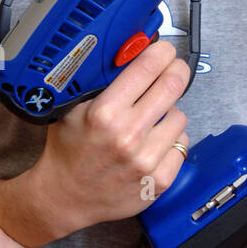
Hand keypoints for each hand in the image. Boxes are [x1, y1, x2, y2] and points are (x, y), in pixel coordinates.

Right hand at [0, 38, 190, 244]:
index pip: (147, 67)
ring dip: (169, 112)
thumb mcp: (72, 108)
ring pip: (180, 116)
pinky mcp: (159, 181)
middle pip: (173, 85)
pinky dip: (171, 140)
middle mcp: (128, 135)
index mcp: (105, 113)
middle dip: (177, 71)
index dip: (162, 52)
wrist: (65, 197)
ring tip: (151, 119)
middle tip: (174, 69)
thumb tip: (130, 53)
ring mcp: (146, 160)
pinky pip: (181, 145)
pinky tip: (152, 144)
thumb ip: (100, 83)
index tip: (164, 50)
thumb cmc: (69, 150)